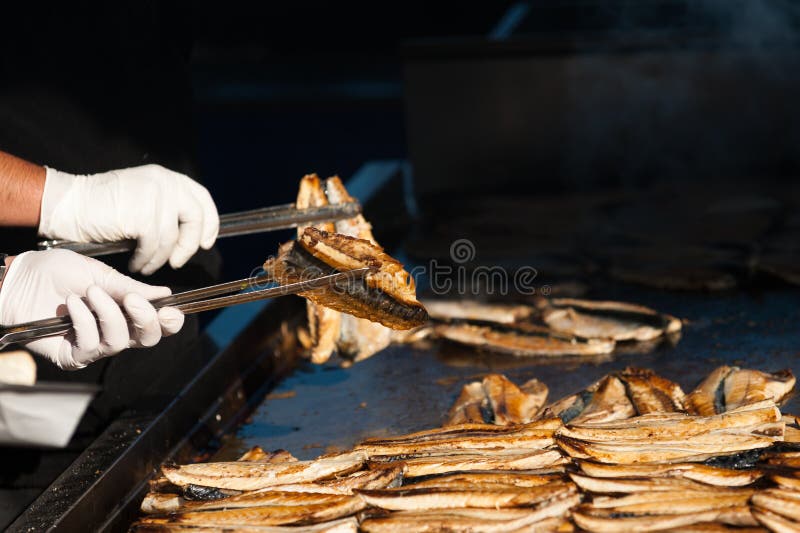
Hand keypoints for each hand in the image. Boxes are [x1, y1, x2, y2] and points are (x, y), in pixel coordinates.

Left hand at [0, 250, 183, 369]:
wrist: (17, 279)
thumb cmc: (55, 273)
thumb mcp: (97, 274)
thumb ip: (129, 288)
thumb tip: (165, 294)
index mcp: (126, 311)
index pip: (158, 325)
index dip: (170, 321)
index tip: (170, 309)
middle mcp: (114, 332)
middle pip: (148, 340)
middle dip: (146, 320)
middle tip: (132, 300)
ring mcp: (94, 346)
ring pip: (120, 342)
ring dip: (108, 314)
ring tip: (90, 293)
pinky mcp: (72, 357)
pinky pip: (91, 346)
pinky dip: (85, 321)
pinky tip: (72, 305)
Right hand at [38, 164, 218, 274]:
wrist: (69, 205)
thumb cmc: (103, 207)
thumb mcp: (143, 198)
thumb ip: (167, 209)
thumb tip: (191, 236)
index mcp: (167, 177)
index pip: (202, 198)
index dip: (209, 223)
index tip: (206, 242)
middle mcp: (164, 182)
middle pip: (196, 217)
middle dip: (189, 245)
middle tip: (177, 261)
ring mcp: (154, 196)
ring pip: (172, 237)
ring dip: (161, 258)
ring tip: (147, 266)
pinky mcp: (143, 214)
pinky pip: (154, 246)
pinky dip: (146, 260)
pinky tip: (136, 263)